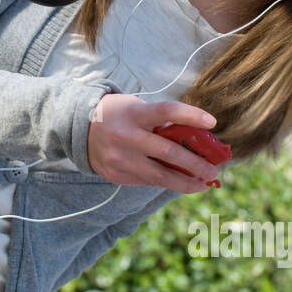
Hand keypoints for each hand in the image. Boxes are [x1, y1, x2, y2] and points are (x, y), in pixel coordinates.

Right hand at [87, 93, 221, 191]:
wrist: (77, 128)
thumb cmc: (117, 114)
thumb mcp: (135, 107)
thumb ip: (160, 121)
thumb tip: (192, 138)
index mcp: (133, 114)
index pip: (166, 111)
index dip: (191, 116)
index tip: (212, 122)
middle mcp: (126, 137)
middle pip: (168, 153)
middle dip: (196, 164)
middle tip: (214, 170)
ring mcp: (120, 159)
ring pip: (159, 176)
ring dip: (185, 183)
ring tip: (202, 184)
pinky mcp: (116, 175)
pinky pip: (146, 181)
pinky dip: (165, 182)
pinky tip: (177, 182)